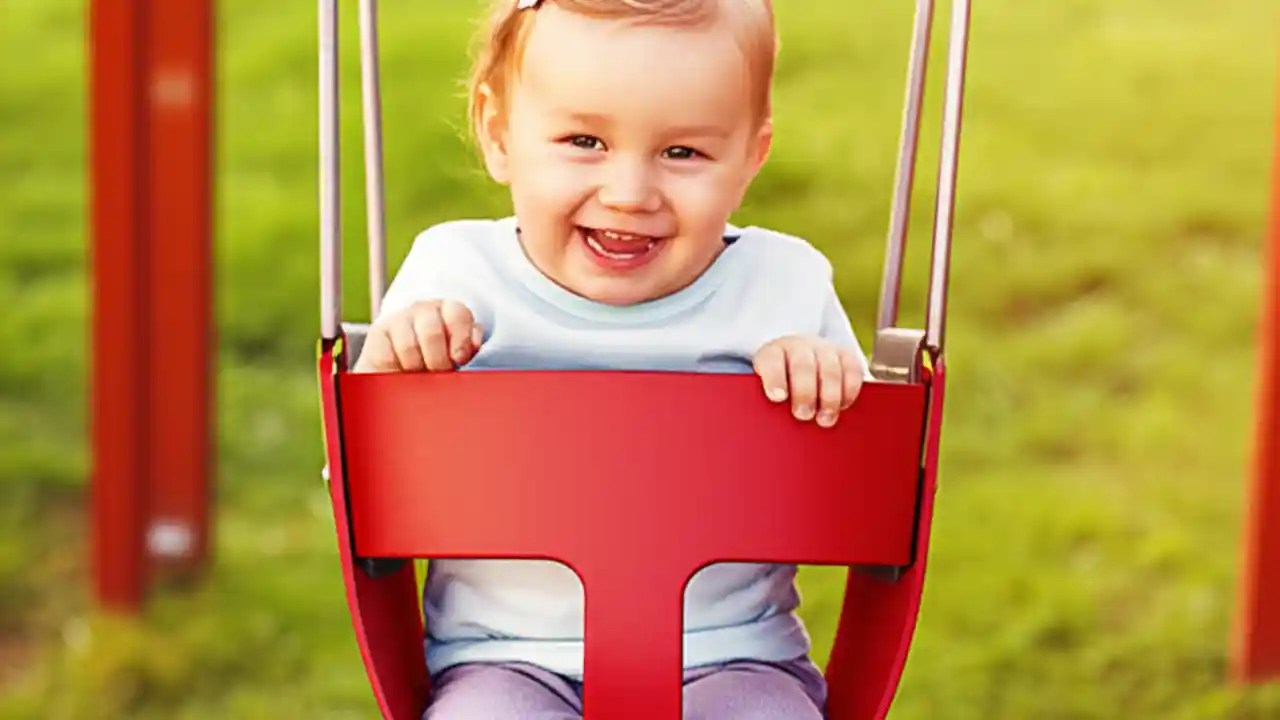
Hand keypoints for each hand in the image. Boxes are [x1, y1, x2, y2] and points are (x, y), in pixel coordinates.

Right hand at [353, 300, 482, 372]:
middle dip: (438, 361)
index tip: (459, 360)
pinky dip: (395, 372)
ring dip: (417, 369)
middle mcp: (423, 310)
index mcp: (450, 311)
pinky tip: (400, 376)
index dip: (461, 339)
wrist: (404, 369)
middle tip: (438, 375)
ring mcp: (398, 320)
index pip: (458, 314)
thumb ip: (467, 350)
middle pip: (432, 332)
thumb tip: (465, 353)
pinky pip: (386, 356)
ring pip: (409, 347)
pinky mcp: (377, 335)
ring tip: (420, 379)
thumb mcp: (460, 355)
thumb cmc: (441, 362)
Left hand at [753, 335, 864, 427]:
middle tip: (803, 415)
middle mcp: (799, 347)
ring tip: (825, 419)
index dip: (775, 378)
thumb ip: (767, 403)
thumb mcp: (769, 389)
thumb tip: (767, 430)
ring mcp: (824, 349)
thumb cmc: (781, 385)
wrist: (800, 360)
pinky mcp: (845, 355)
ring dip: (829, 397)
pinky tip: (843, 407)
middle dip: (805, 392)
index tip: (778, 397)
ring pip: (830, 369)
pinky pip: (852, 370)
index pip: (772, 360)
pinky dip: (849, 391)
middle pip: (803, 366)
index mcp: (773, 353)